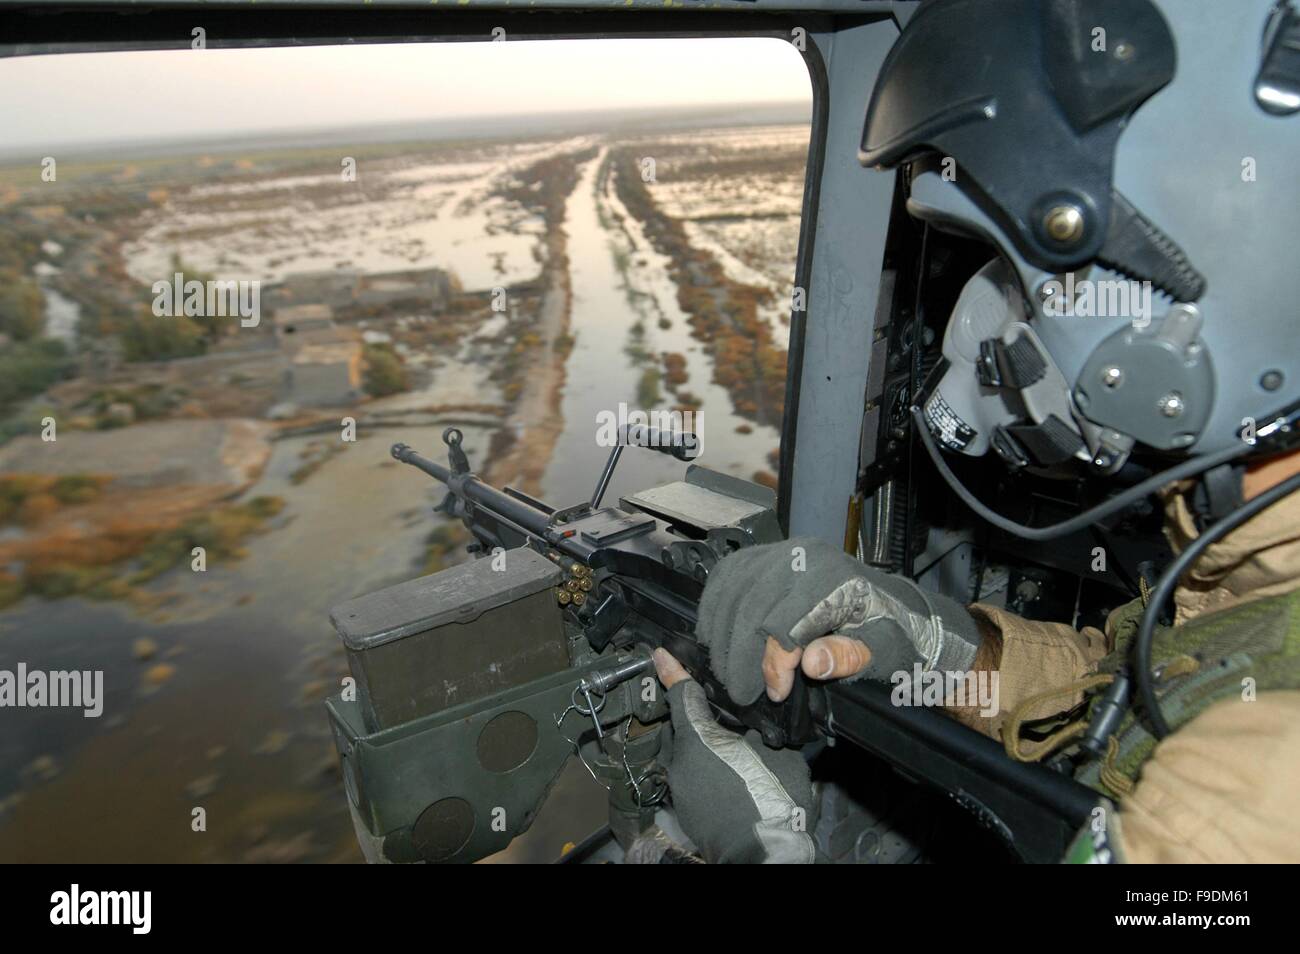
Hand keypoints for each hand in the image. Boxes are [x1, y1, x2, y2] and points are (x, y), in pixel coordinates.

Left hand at [653, 649, 817, 863]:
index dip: (674, 670)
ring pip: (684, 753)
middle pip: (681, 726)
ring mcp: (679, 788)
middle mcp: (679, 761)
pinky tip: (727, 773)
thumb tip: (756, 716)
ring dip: (700, 746)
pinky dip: (703, 769)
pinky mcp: (685, 809)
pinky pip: (690, 777)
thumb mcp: (777, 753)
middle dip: (695, 717)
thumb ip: (759, 728)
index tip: (662, 653)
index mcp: (698, 739)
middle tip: (718, 710)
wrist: (763, 855)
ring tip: (726, 744)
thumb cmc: (772, 799)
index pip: (682, 695)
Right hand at [696, 537, 981, 703]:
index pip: (783, 623)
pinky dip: (716, 603)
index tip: (773, 693)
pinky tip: (716, 632)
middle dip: (738, 654)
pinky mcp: (771, 555)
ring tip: (725, 668)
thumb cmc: (888, 633)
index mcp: (834, 580)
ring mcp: (784, 552)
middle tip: (739, 690)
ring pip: (732, 588)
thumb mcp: (878, 653)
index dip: (771, 664)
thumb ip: (845, 657)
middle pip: (750, 605)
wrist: (893, 607)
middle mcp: (805, 558)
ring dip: (721, 631)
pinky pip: (730, 573)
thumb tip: (810, 663)